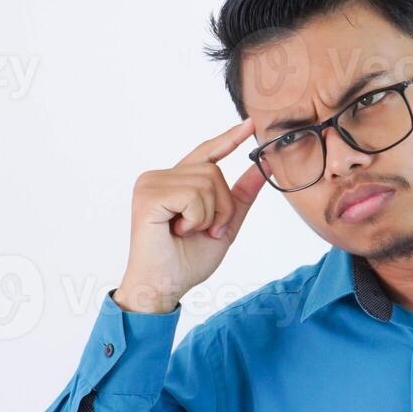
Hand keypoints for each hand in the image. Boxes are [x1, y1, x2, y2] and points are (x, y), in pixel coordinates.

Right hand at [114, 117, 264, 313]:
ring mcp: (151, 183)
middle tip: (205, 231)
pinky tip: (178, 231)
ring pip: (207, 182)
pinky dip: (196, 218)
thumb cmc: (186, 261)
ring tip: (188, 232)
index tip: (250, 124)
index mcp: (176, 182)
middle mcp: (160, 177)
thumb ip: (241, 196)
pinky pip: (193, 196)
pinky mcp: (149, 195)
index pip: (206, 153)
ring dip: (210, 215)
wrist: (163, 287)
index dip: (229, 139)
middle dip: (222, 207)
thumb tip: (264, 167)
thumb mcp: (225, 225)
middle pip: (214, 172)